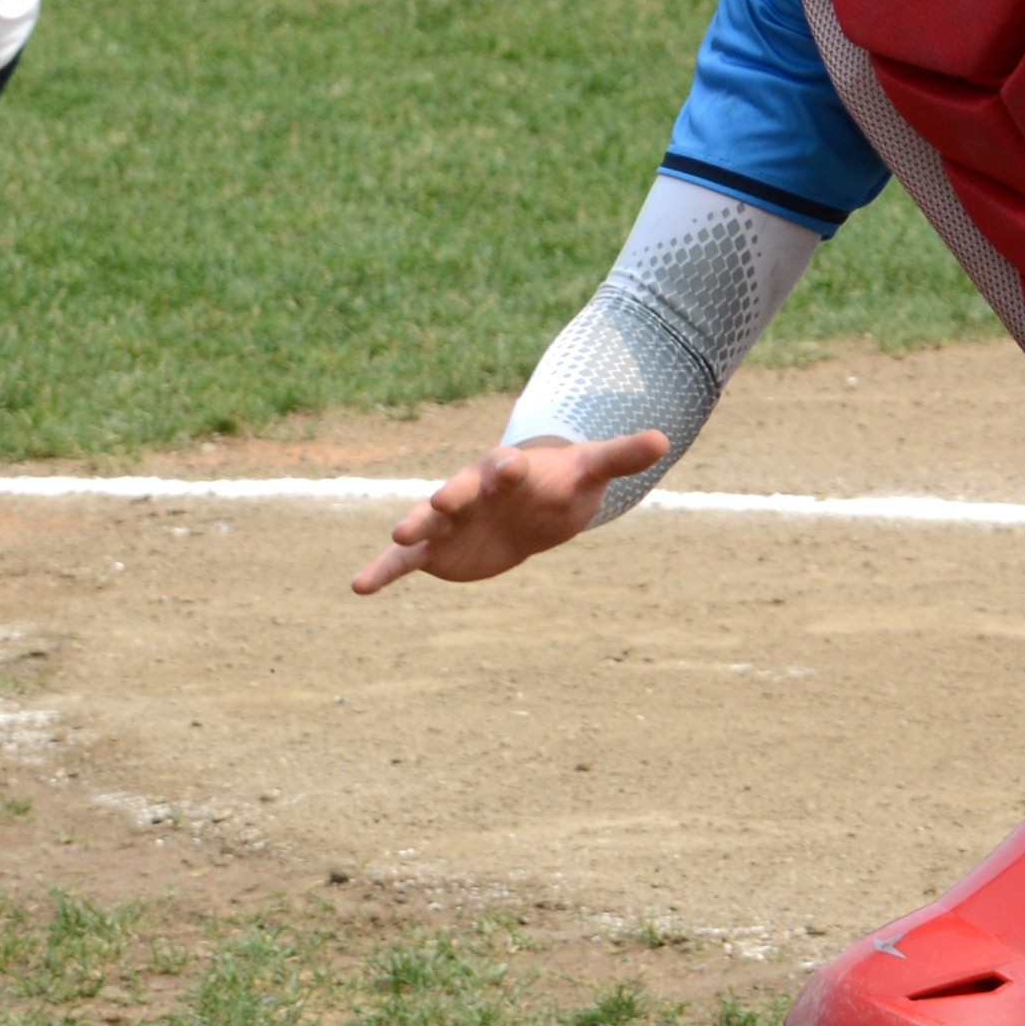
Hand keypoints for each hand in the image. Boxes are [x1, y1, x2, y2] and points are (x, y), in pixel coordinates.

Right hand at [352, 429, 670, 595]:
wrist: (530, 504)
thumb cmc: (563, 484)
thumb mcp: (590, 470)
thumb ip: (620, 454)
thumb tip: (666, 438)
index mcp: (511, 470)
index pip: (508, 466)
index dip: (507, 468)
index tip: (504, 466)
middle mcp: (473, 489)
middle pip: (460, 489)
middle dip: (451, 495)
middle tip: (439, 503)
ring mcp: (450, 519)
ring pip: (427, 521)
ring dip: (413, 527)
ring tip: (396, 536)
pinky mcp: (435, 549)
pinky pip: (405, 562)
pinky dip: (383, 571)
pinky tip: (358, 586)